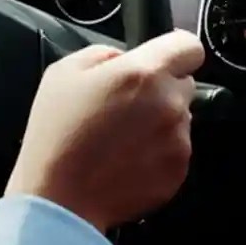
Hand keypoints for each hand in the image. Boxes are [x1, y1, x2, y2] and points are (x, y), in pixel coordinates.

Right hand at [4, 30, 204, 232]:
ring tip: (121, 137)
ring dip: (159, 121)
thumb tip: (124, 57)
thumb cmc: (56, 134)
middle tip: (126, 105)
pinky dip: (158, 151)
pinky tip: (127, 158)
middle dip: (161, 88)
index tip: (162, 59)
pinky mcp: (178, 170)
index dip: (174, 50)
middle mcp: (169, 103)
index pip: (189, 46)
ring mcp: (177, 140)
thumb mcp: (64, 72)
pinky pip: (176, 149)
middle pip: (184, 83)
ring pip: (179, 118)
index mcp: (143, 72)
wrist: (60, 198)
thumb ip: (105, 53)